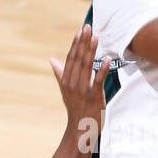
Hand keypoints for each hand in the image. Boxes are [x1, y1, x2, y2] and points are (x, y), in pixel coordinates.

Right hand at [51, 23, 109, 143]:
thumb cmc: (75, 108)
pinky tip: (106, 59)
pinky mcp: (94, 97)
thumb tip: (52, 60)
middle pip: (78, 59)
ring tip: (96, 37)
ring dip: (91, 51)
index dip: (76, 44)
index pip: (70, 58)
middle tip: (89, 27)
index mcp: (66, 81)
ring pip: (86, 67)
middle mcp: (72, 84)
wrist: (80, 130)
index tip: (81, 31)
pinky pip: (98, 81)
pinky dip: (101, 70)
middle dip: (84, 42)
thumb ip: (60, 74)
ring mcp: (83, 91)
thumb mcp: (65, 91)